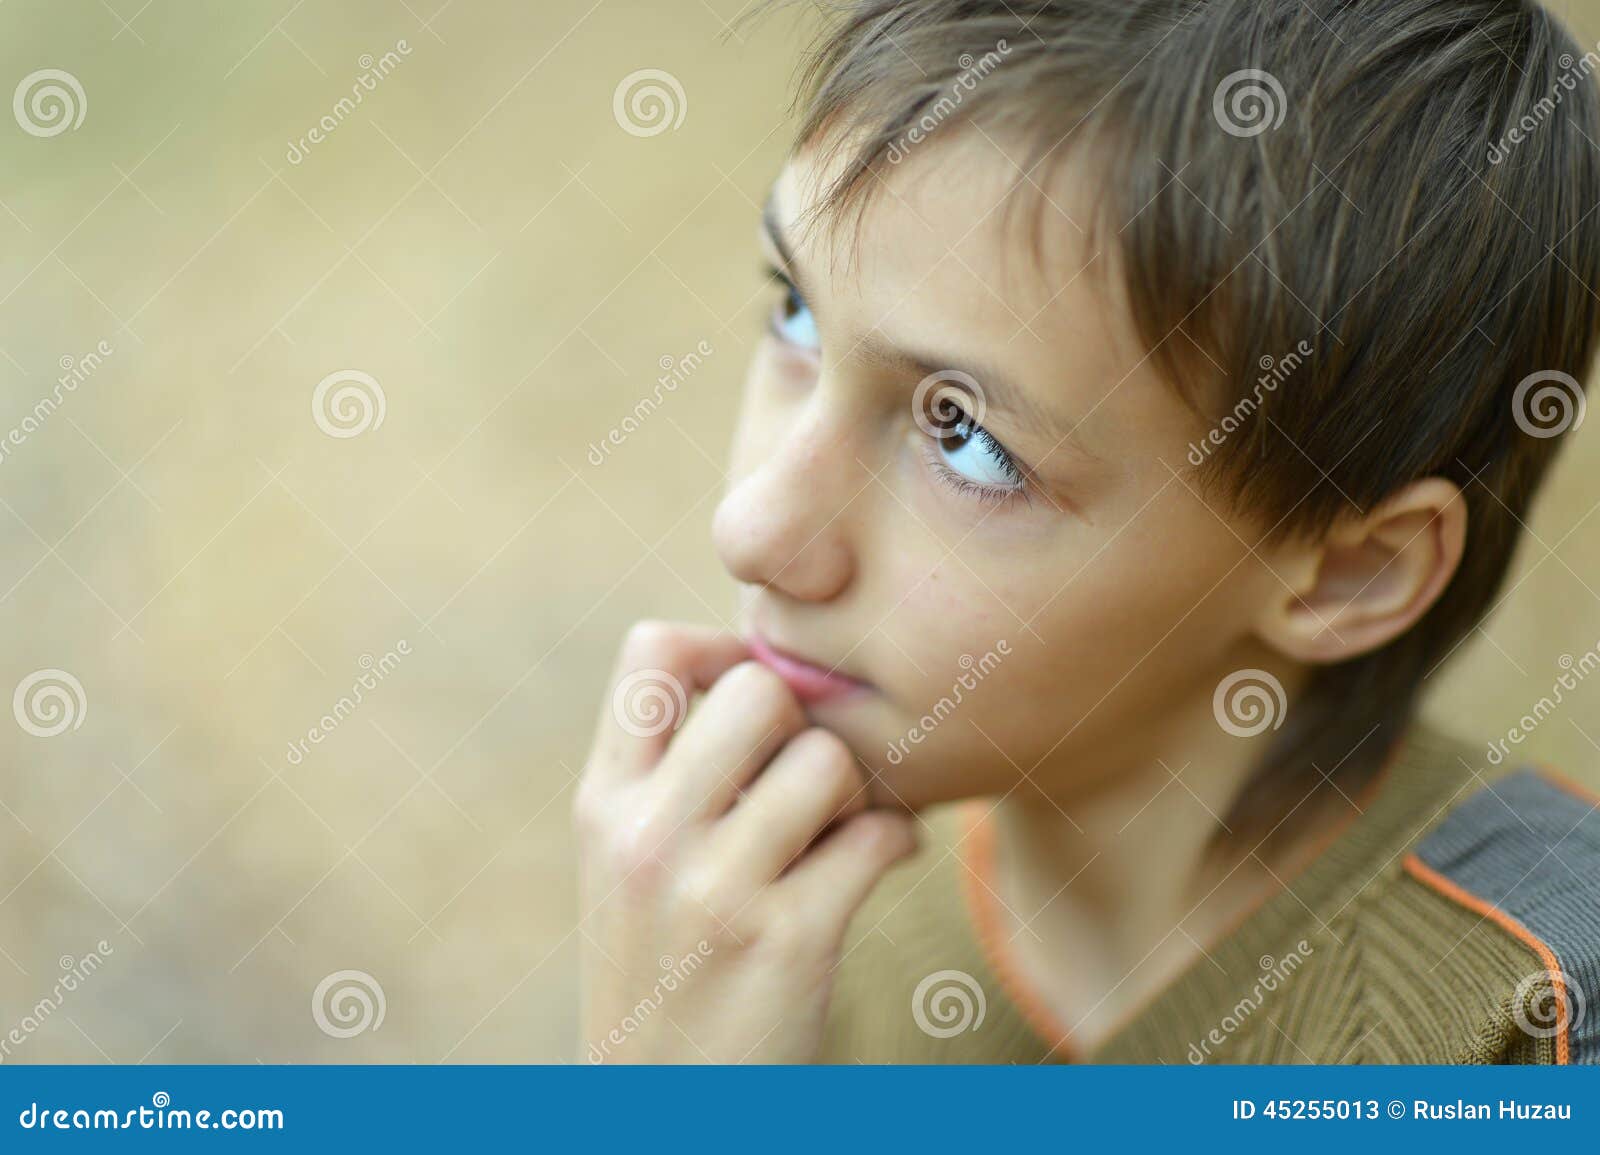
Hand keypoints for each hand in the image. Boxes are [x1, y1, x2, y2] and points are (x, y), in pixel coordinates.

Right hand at [574, 621, 917, 1062]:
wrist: (664, 1111)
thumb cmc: (664, 968)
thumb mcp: (627, 865)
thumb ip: (671, 774)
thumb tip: (766, 665)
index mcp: (603, 804)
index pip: (651, 651)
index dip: (720, 647)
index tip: (751, 699)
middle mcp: (647, 836)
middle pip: (759, 687)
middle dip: (801, 722)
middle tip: (804, 775)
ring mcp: (715, 890)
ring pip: (828, 759)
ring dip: (855, 791)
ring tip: (840, 831)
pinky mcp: (788, 939)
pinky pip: (879, 836)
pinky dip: (895, 843)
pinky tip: (874, 866)